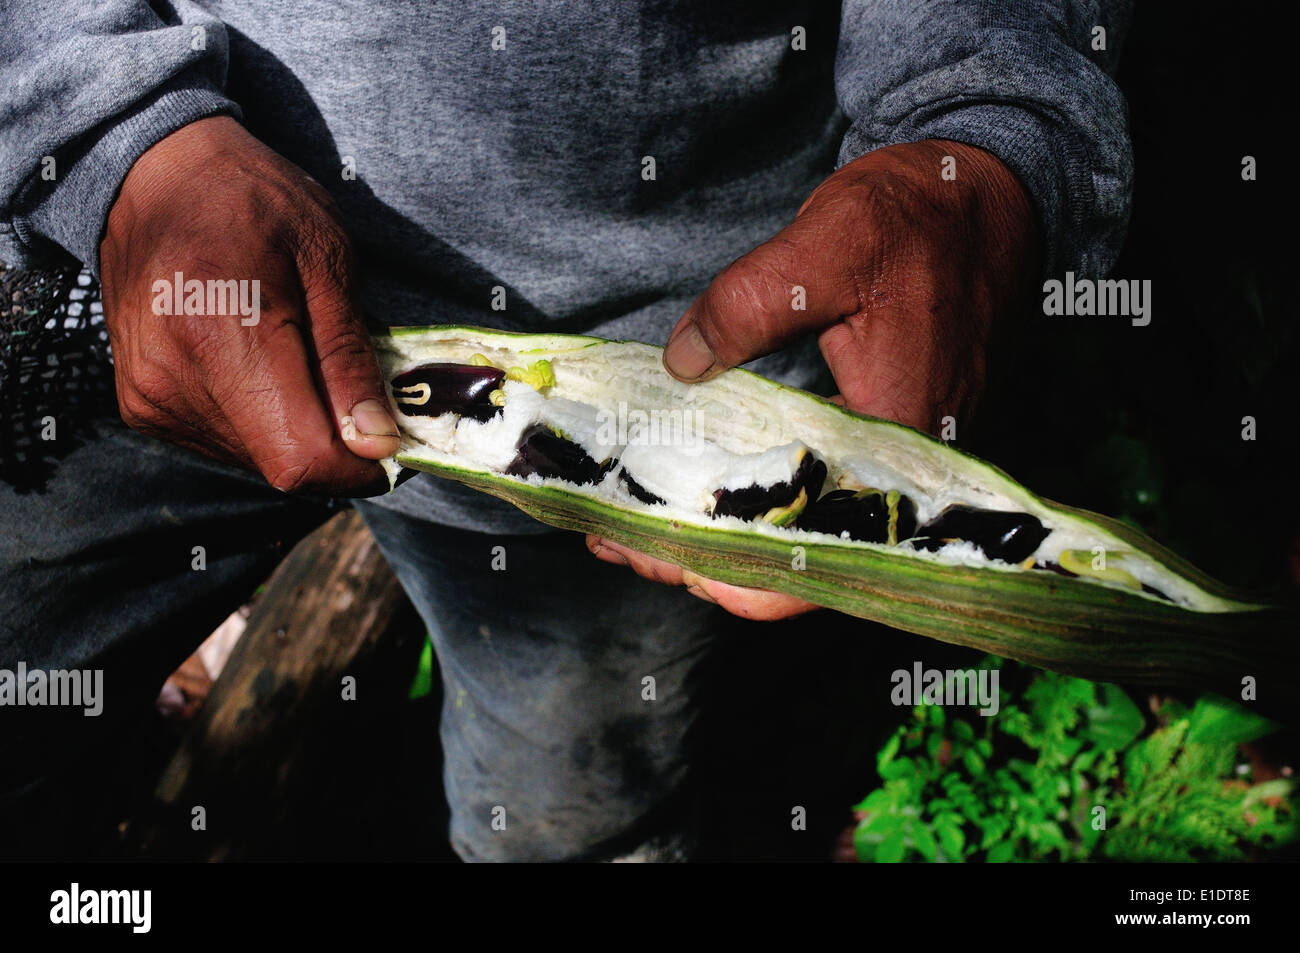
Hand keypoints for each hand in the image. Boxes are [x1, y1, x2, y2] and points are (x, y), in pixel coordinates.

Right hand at [100, 115, 397, 495]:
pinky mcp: (141, 405)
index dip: (357, 467)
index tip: (388, 442)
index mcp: (224, 338)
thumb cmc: (253, 203)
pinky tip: (259, 366)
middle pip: (282, 464)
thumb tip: (376, 444)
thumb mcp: (327, 263)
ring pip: (255, 460)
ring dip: (295, 430)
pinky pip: (223, 443)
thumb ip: (350, 360)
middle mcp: (175, 382)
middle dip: (333, 442)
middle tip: (350, 385)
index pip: (301, 460)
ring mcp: (150, 398)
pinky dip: (260, 421)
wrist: (155, 176)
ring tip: (296, 359)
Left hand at [589, 139, 1040, 617]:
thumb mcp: (826, 245)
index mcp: (896, 441)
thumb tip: (682, 364)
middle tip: (620, 535)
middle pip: (797, 558)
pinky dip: (753, 497)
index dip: (729, 573)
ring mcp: (897, 460)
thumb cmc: (921, 218)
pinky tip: (698, 482)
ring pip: (804, 530)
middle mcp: (904, 472)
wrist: (989, 195)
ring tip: (639, 518)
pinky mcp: (885, 440)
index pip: (812, 555)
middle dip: (703, 558)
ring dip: (721, 533)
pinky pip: (815, 492)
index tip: (653, 551)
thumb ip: (749, 305)